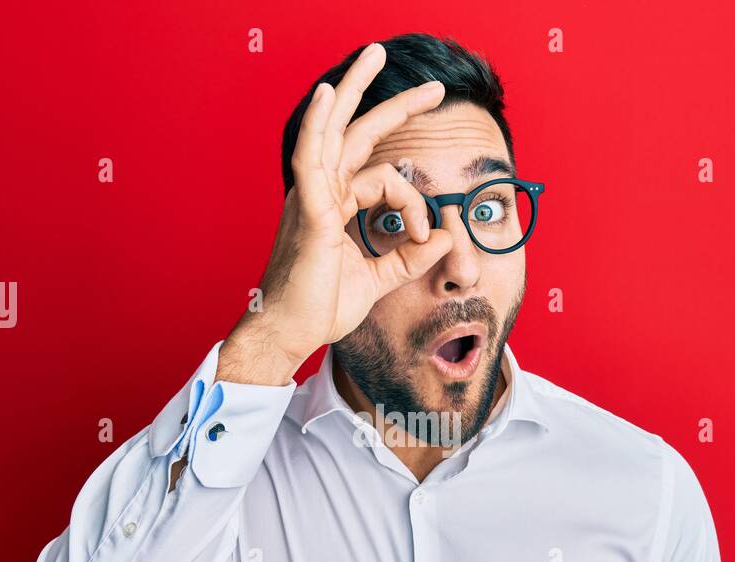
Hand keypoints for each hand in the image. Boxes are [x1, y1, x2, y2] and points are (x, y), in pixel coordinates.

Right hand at [220, 42, 453, 385]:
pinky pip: (311, 159)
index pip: (385, 179)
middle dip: (392, 102)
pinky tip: (326, 94)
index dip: (415, 202)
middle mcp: (321, 193)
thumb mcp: (378, 280)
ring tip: (375, 54)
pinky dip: (317, 125)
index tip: (425, 235)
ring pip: (335, 131)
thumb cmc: (321, 307)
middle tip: (431, 86)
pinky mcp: (310, 213)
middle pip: (355, 131)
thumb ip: (409, 258)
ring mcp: (312, 198)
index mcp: (335, 205)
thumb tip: (443, 237)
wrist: (291, 333)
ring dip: (354, 89)